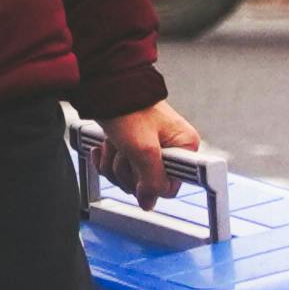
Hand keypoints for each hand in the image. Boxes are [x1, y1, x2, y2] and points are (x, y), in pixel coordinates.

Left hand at [94, 101, 210, 201]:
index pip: (170, 187)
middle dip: (127, 170)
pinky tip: (104, 146)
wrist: (105, 86)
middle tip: (125, 150)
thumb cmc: (129, 108)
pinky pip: (116, 167)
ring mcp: (148, 148)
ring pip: (128, 177)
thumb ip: (151, 181)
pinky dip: (106, 159)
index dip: (149, 183)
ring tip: (115, 143)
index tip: (139, 170)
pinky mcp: (130, 145)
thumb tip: (149, 203)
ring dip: (114, 162)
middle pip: (146, 183)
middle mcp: (170, 149)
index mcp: (184, 148)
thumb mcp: (143, 149)